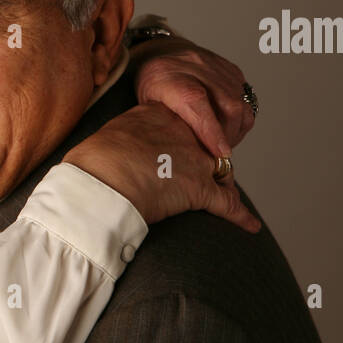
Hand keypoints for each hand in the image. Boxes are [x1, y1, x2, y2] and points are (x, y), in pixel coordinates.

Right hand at [64, 103, 261, 232]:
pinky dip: (241, 216)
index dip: (184, 139)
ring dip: (225, 185)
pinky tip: (250, 226)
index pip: (182, 125)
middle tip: (203, 171)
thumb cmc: (92, 162)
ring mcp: (197, 160)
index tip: (178, 149)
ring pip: (221, 172)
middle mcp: (184, 133)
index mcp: (159, 116)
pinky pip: (229, 203)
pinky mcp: (201, 189)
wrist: (101, 178)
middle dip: (209, 159)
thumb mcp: (106, 138)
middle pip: (206, 145)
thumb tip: (109, 154)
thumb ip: (119, 141)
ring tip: (229, 195)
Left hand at [131, 37, 255, 158]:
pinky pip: (246, 101)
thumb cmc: (153, 85)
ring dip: (235, 132)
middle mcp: (198, 69)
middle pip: (228, 108)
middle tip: (218, 158)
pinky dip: (240, 121)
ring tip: (222, 144)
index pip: (196, 103)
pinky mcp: (233, 72)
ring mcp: (219, 69)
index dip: (211, 131)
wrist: (164, 53)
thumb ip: (165, 125)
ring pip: (241, 107)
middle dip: (227, 138)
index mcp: (171, 79)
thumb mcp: (147, 107)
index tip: (221, 153)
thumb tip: (184, 156)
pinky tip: (226, 129)